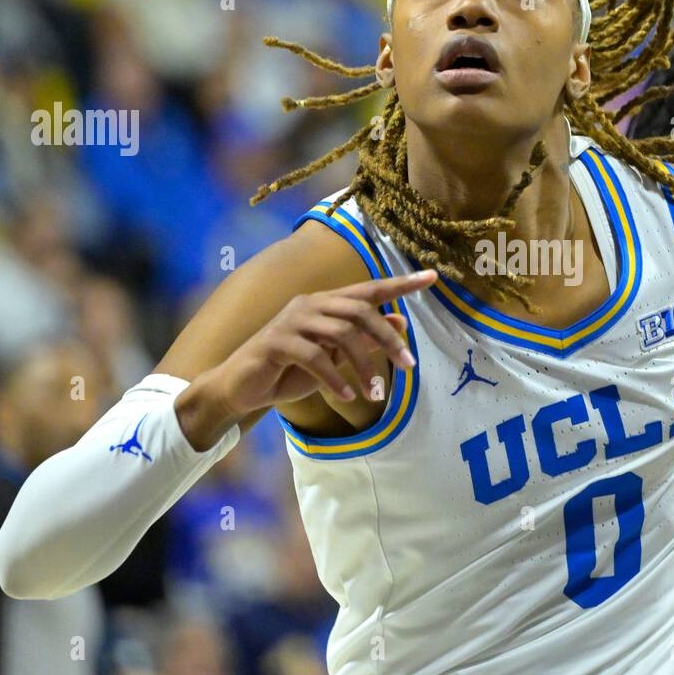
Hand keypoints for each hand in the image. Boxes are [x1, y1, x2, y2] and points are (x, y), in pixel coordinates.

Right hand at [212, 270, 436, 416]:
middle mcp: (310, 304)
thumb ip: (364, 340)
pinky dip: (335, 379)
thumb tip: (402, 324)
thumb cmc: (289, 371)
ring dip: (364, 366)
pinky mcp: (276, 342)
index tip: (432, 277)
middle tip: (409, 365)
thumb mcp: (334, 357)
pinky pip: (315, 357)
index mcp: (326, 303)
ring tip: (375, 393)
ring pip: (341, 334)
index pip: (369, 289)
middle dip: (388, 338)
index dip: (401, 283)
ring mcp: (291, 321)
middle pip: (360, 311)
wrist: (240, 387)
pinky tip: (347, 397)